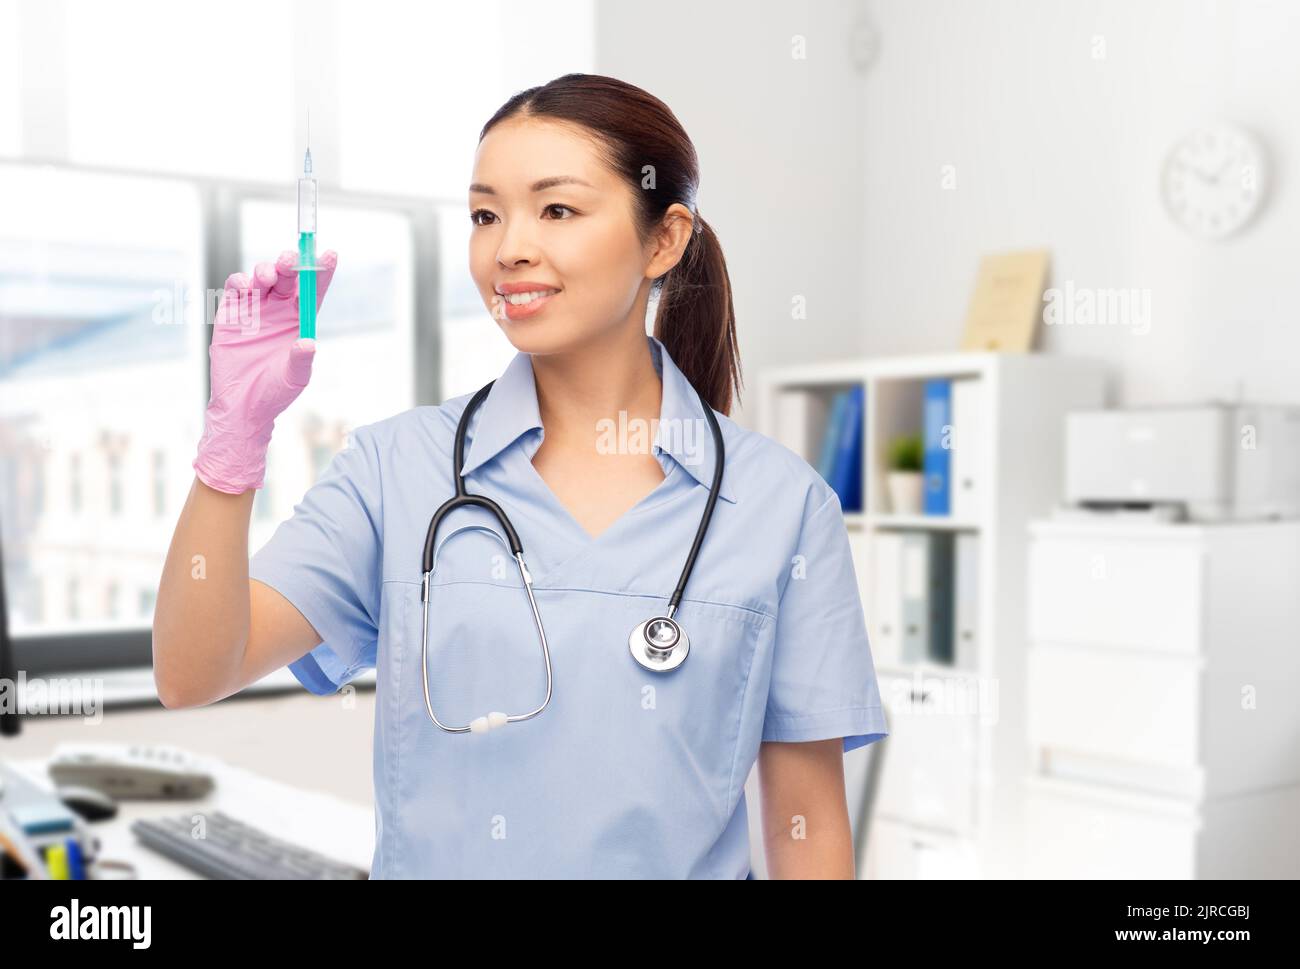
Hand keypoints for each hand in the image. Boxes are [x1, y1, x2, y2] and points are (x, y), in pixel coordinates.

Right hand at [192, 248, 338, 493]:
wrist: (241, 406)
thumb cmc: (274, 393)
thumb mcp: (294, 378)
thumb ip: (300, 360)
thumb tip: (308, 344)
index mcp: (300, 321)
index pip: (313, 291)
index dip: (321, 271)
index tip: (330, 254)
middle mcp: (280, 310)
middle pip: (288, 278)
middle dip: (290, 264)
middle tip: (289, 259)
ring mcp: (255, 309)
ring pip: (262, 278)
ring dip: (265, 270)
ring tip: (268, 276)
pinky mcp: (231, 313)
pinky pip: (236, 289)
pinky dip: (240, 281)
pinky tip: (246, 286)